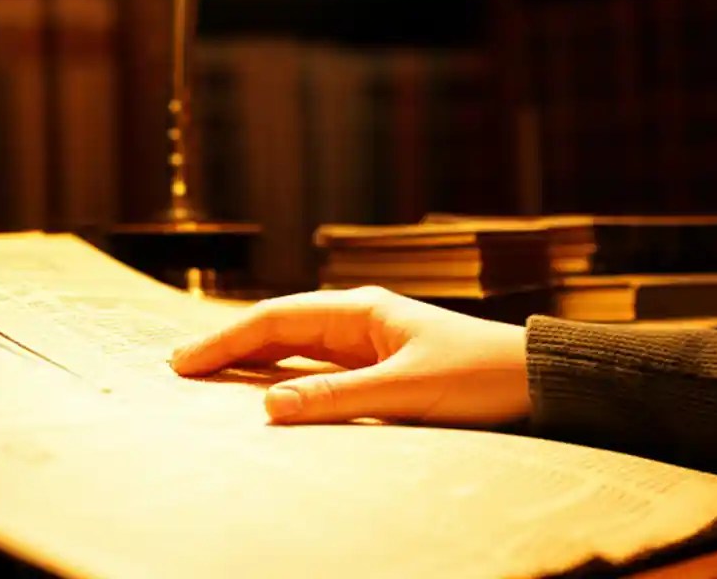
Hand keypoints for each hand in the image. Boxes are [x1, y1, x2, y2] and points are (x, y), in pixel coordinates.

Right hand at [170, 287, 530, 425]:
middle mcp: (357, 319)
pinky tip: (262, 388)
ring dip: (250, 360)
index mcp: (360, 310)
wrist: (537, 381)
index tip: (184, 361)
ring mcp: (367, 342)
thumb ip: (337, 399)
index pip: (275, 319)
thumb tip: (268, 406)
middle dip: (227, 345)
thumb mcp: (406, 391)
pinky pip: (316, 368)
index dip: (225, 339)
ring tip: (206, 373)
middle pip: (277, 328)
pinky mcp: (379, 367)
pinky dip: (282, 376)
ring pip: (293, 347)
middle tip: (178, 366)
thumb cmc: (480, 377)